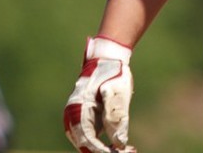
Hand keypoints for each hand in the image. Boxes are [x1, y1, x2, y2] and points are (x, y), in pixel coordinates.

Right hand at [63, 36, 134, 152]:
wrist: (108, 59)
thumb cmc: (113, 73)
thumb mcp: (117, 92)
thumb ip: (116, 117)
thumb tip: (120, 144)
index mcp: (77, 108)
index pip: (87, 139)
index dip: (102, 151)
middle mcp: (73, 116)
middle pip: (86, 145)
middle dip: (105, 152)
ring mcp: (79, 119)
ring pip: (90, 144)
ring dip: (107, 151)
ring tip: (129, 151)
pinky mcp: (88, 121)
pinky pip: (94, 139)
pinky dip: (107, 145)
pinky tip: (124, 148)